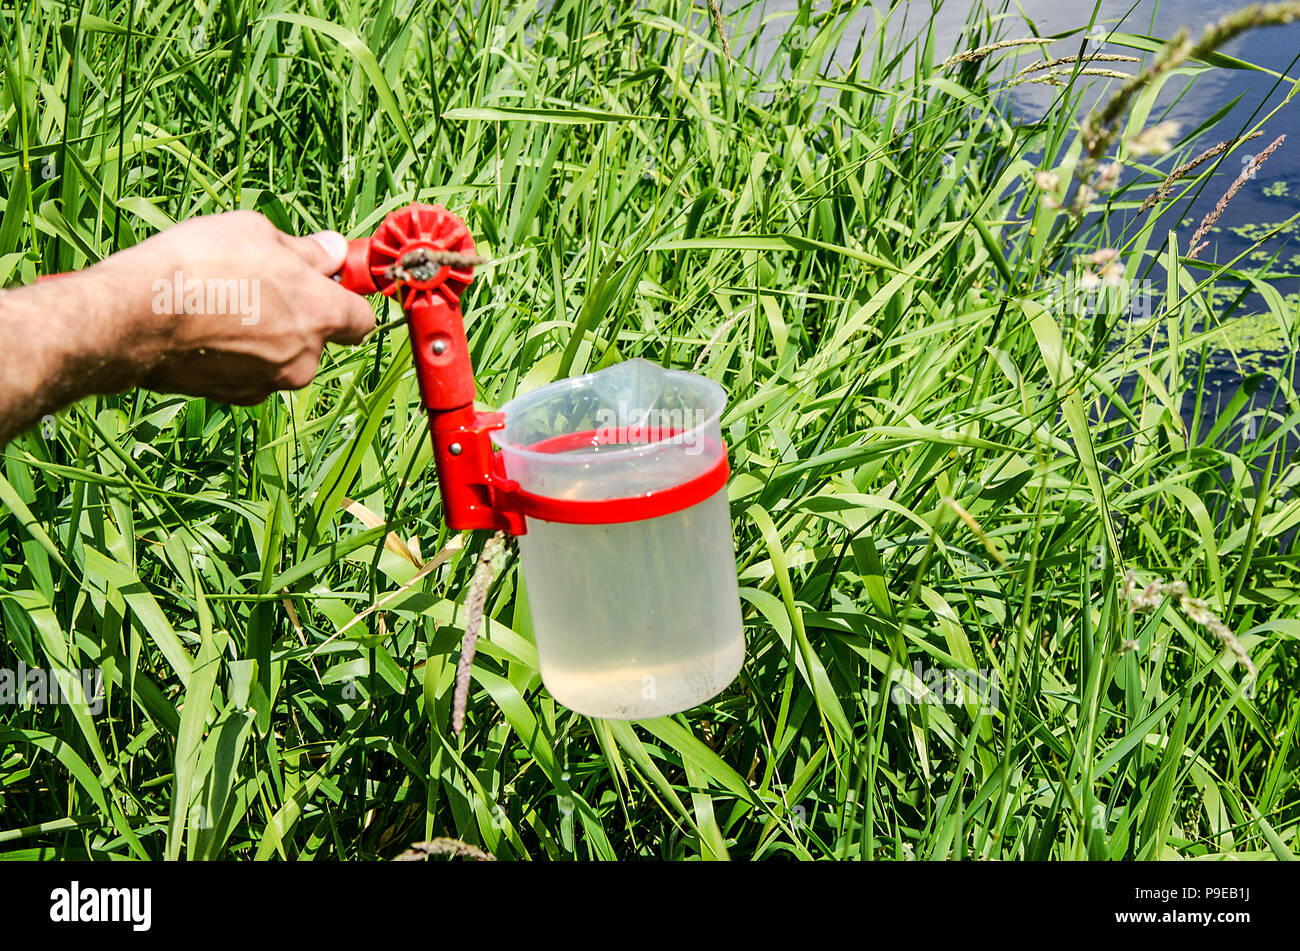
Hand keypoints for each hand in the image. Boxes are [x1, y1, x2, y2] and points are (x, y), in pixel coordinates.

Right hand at [95, 210, 375, 404]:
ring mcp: (270, 381)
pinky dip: (237, 356)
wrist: (134, 317)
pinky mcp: (236, 397)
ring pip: (283, 356)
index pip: (362, 319)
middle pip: (318, 338)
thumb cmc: (200, 265)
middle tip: (260, 284)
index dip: (347, 299)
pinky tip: (205, 331)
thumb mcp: (256, 233)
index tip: (329, 282)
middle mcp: (305, 357)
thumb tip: (333, 251)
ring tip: (223, 305)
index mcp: (321, 314)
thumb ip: (305, 250)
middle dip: (298, 315)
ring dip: (265, 336)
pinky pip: (251, 373)